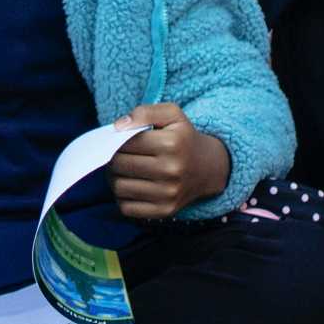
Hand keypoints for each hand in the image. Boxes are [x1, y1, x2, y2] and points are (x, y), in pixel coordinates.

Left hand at [109, 105, 230, 220]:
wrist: (208, 168)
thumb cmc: (183, 138)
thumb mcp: (172, 115)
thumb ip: (145, 112)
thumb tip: (118, 126)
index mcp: (171, 144)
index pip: (125, 143)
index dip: (117, 141)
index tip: (121, 141)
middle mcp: (171, 170)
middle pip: (119, 164)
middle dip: (114, 158)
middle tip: (119, 156)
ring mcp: (168, 193)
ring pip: (119, 187)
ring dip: (115, 178)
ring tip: (124, 170)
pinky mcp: (164, 211)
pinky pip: (127, 208)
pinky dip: (123, 198)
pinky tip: (132, 186)